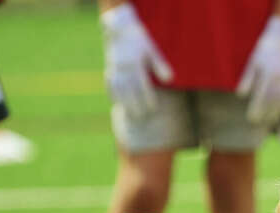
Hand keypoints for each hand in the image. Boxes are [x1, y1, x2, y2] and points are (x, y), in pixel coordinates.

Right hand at [100, 3, 172, 117]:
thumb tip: (170, 80)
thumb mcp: (152, 49)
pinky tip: (116, 103)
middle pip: (130, 91)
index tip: (153, 109)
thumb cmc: (139, 39)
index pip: (143, 85)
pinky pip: (110, 83)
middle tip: (142, 118)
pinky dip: (112, 94)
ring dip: (124, 103)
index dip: (148, 98)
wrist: (121, 27)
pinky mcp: (110, 67)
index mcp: (136, 63)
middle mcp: (124, 67)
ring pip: (119, 89)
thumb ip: (160, 65)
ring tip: (130, 115)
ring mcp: (115, 68)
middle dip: (136, 105)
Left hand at [235, 14, 279, 126]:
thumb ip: (247, 78)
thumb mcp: (253, 61)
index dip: (256, 108)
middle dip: (265, 112)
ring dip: (276, 111)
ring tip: (269, 119)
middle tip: (258, 122)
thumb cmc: (265, 50)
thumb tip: (240, 95)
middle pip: (272, 100)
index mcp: (268, 72)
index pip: (261, 95)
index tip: (251, 118)